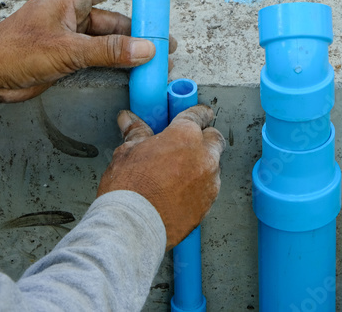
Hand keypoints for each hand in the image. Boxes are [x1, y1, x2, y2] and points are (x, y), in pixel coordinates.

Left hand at [0, 0, 175, 105]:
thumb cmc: (14, 52)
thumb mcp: (67, 50)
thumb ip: (108, 51)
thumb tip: (145, 49)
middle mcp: (71, 14)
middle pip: (114, 16)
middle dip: (139, 27)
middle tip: (163, 40)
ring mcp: (68, 35)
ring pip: (106, 39)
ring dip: (128, 48)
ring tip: (153, 58)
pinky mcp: (64, 56)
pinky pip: (96, 55)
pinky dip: (113, 61)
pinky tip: (129, 69)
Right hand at [97, 106, 225, 248]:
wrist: (133, 227)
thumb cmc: (129, 189)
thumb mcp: (127, 153)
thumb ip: (135, 133)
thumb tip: (129, 120)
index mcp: (185, 137)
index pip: (198, 115)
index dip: (198, 113)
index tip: (199, 114)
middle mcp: (203, 157)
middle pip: (215, 139)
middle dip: (205, 138)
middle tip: (187, 143)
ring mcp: (209, 183)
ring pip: (213, 166)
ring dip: (201, 165)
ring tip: (179, 173)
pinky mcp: (207, 206)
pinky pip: (208, 189)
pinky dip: (198, 187)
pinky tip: (179, 192)